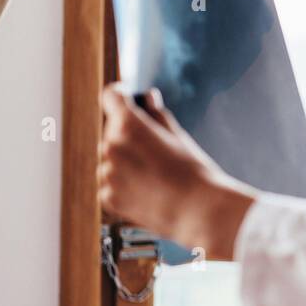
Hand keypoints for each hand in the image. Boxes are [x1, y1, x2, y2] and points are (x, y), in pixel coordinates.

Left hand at [98, 86, 256, 259]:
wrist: (198, 210)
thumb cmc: (192, 172)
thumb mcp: (178, 136)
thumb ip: (156, 114)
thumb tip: (148, 99)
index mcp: (128, 125)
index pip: (111, 96)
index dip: (121, 95)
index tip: (126, 99)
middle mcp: (111, 147)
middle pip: (111, 130)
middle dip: (127, 133)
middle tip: (153, 146)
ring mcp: (107, 173)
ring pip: (110, 157)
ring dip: (124, 159)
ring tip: (153, 171)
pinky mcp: (108, 197)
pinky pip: (109, 182)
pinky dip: (122, 182)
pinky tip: (147, 187)